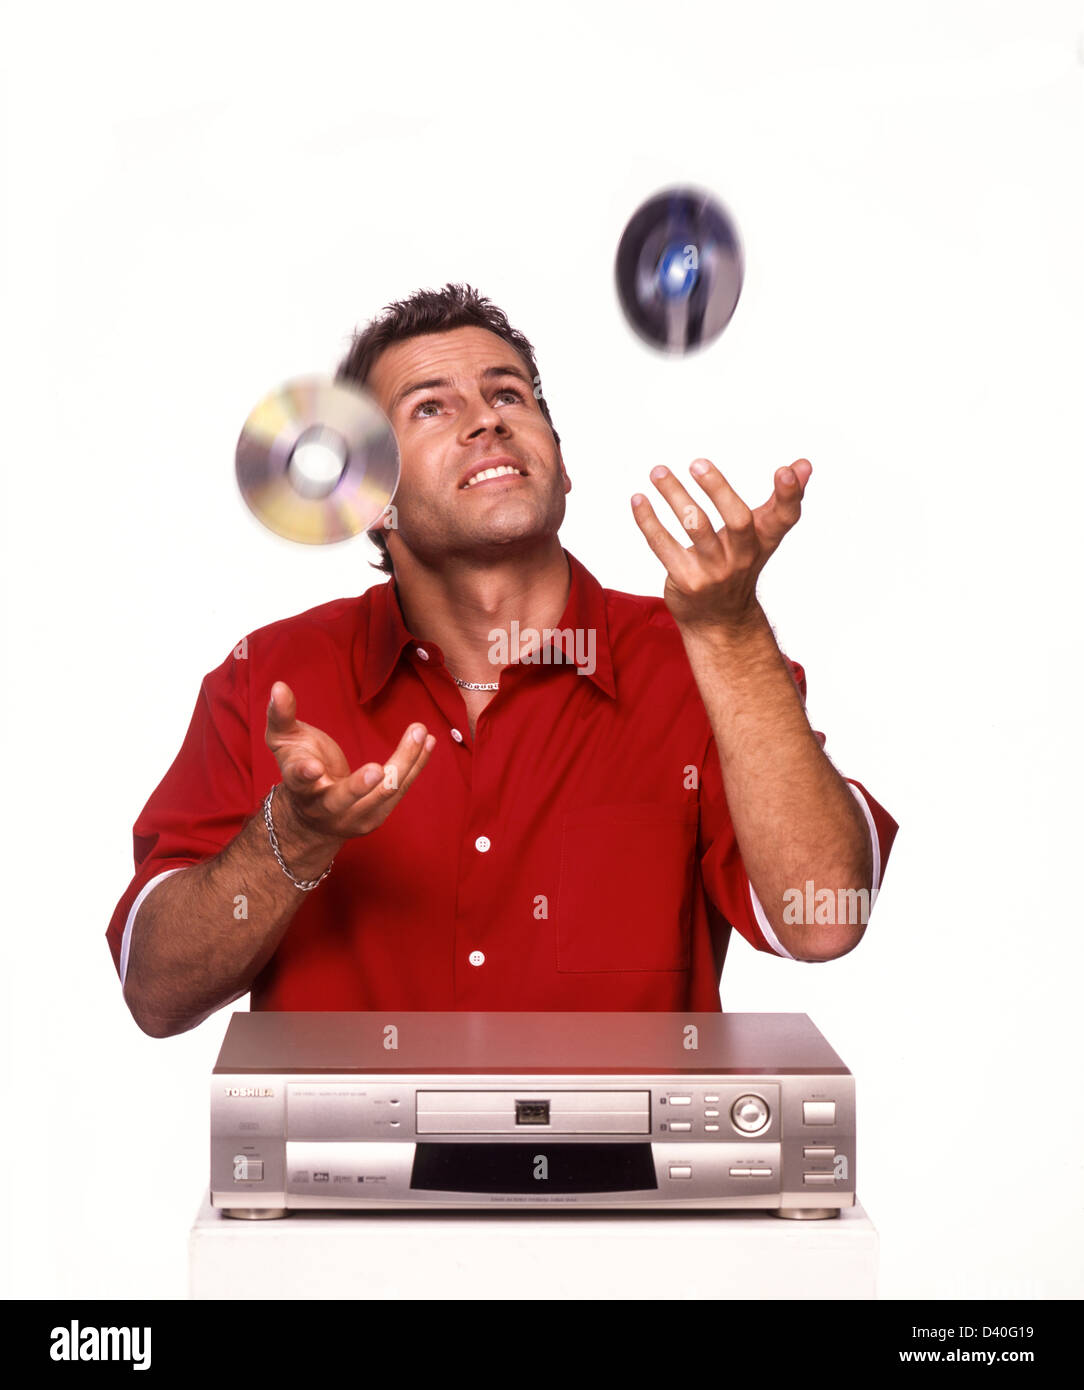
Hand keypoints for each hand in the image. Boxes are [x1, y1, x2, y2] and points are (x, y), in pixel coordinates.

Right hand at [264, 681, 435, 841]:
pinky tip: (429, 742)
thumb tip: (278, 686)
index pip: (300, 782)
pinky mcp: (376, 815)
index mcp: (300, 787)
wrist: (310, 818)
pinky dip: (416, 765)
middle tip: (377, 769)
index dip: (306, 775)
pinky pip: (401, 789)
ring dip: (404, 762)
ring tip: (420, 732)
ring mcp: (353, 816)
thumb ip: (280, 715)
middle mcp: (325, 807)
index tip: (314, 768)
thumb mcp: (282, 741)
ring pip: (382, 792)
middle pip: (344, 798)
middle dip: (360, 785)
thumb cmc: (297, 767)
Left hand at [631, 458, 811, 633]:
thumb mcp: (763, 536)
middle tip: (697, 463)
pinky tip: (639, 500)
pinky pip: (663, 546)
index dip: (789, 495)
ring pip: (695, 526)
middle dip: (719, 489)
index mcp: (764, 541)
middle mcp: (742, 556)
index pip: (785, 518)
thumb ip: (782, 500)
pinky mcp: (686, 580)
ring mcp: (714, 571)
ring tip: (658, 471)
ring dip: (675, 495)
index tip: (785, 470)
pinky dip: (648, 521)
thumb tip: (804, 464)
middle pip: (738, 521)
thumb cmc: (740, 565)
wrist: (719, 621)